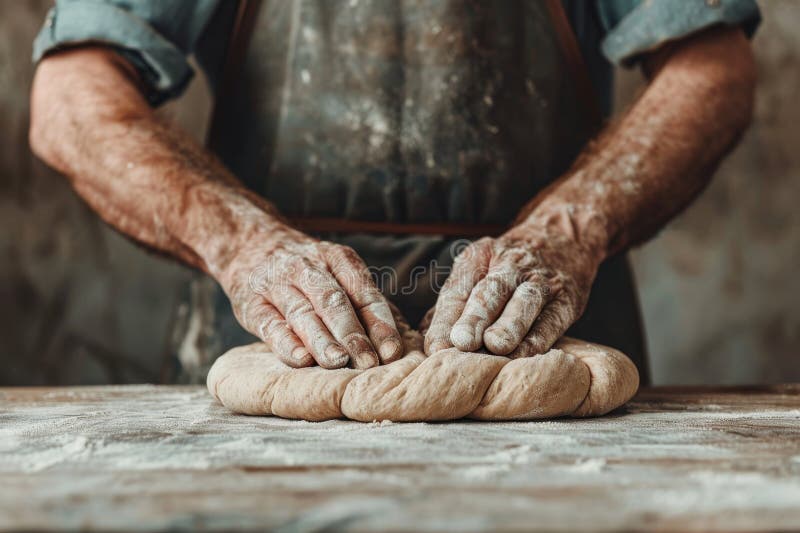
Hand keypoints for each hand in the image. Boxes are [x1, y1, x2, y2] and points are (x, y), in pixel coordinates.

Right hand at [218, 228, 403, 368]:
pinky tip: (301, 360)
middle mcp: (307, 268)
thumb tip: (400, 340)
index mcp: (338, 259)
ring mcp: (277, 284)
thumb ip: (363, 302)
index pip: (364, 293)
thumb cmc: (309, 272)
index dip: (379, 323)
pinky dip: (286, 343)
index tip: (392, 352)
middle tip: (369, 363)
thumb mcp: (337, 272)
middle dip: (353, 334)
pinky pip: (270, 325)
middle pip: (333, 302)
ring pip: (303, 314)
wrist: (249, 244)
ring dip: (323, 341)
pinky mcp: (251, 304)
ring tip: (339, 363)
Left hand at [424, 206, 606, 357]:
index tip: (435, 348)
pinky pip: (552, 320)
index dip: (445, 319)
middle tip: (462, 341)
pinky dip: (538, 339)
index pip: (458, 289)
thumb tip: (425, 342)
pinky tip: (525, 355)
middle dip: (475, 317)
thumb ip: (452, 306)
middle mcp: (510, 265)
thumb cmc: (505, 270)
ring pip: (524, 302)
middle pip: (490, 291)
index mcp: (478, 257)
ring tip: (495, 346)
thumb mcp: (477, 271)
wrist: (561, 241)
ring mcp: (541, 281)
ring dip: (509, 325)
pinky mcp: (567, 300)